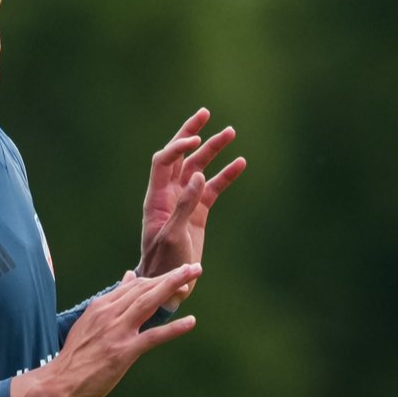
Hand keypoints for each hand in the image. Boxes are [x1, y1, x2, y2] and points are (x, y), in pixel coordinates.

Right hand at [10, 266, 199, 396]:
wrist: (58, 382)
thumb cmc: (75, 356)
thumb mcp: (89, 323)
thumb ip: (110, 303)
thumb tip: (126, 278)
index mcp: (100, 306)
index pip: (133, 285)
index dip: (156, 278)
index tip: (176, 273)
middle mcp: (109, 314)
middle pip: (144, 288)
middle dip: (170, 276)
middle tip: (193, 268)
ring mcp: (117, 331)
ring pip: (149, 302)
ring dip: (173, 287)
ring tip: (193, 277)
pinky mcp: (124, 352)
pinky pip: (153, 336)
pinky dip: (174, 328)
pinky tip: (190, 322)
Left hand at [137, 109, 245, 299]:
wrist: (167, 283)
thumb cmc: (164, 263)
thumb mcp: (173, 236)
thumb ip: (184, 206)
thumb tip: (198, 176)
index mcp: (156, 197)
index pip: (164, 161)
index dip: (178, 147)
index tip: (196, 141)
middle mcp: (169, 194)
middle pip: (179, 156)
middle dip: (191, 134)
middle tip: (204, 113)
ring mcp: (185, 201)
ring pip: (199, 168)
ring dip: (213, 150)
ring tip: (231, 132)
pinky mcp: (199, 212)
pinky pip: (213, 188)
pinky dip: (226, 175)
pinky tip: (240, 163)